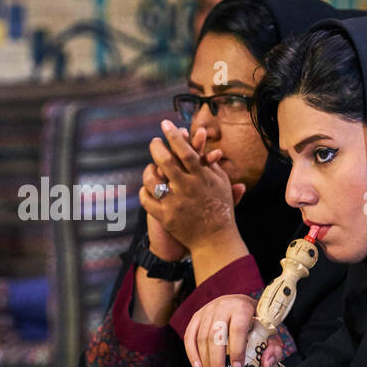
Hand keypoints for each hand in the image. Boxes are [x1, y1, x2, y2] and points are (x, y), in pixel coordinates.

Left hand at [139, 120, 245, 254]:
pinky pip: (147, 199)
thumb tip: (201, 147)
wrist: (215, 241)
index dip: (175, 136)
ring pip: (153, 180)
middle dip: (157, 147)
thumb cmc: (220, 210)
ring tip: (150, 166)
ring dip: (149, 170)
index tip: (166, 124)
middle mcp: (187, 189)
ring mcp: (174, 203)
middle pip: (166, 161)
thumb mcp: (220, 185)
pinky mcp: (165, 217)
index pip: (186, 151)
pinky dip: (145, 191)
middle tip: (154, 141)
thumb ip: (210, 166)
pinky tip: (148, 187)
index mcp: (202, 178)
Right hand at [182, 293, 284, 366]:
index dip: (237, 349)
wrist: (241, 304)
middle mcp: (222, 305)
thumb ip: (273, 348)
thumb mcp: (270, 331)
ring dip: (205, 361)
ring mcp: (207, 310)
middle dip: (217, 361)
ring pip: (201, 338)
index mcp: (242, 307)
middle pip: (215, 336)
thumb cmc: (256, 320)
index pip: (238, 329)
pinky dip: (192, 353)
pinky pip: (190, 336)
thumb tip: (265, 364)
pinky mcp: (196, 316)